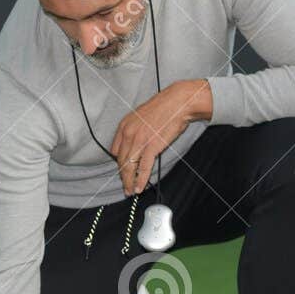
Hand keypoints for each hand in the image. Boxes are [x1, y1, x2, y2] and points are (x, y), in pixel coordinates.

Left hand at [111, 80, 210, 195]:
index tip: (124, 169)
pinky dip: (140, 180)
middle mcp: (129, 133)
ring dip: (129, 182)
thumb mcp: (141, 116)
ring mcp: (140, 141)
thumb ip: (134, 129)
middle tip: (125, 186)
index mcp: (124, 125)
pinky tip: (139, 188)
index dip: (119, 162)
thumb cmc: (164, 108)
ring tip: (130, 191)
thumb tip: (134, 142)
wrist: (178, 102)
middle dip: (122, 176)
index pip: (116, 150)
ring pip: (129, 166)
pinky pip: (143, 167)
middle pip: (121, 161)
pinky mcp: (152, 147)